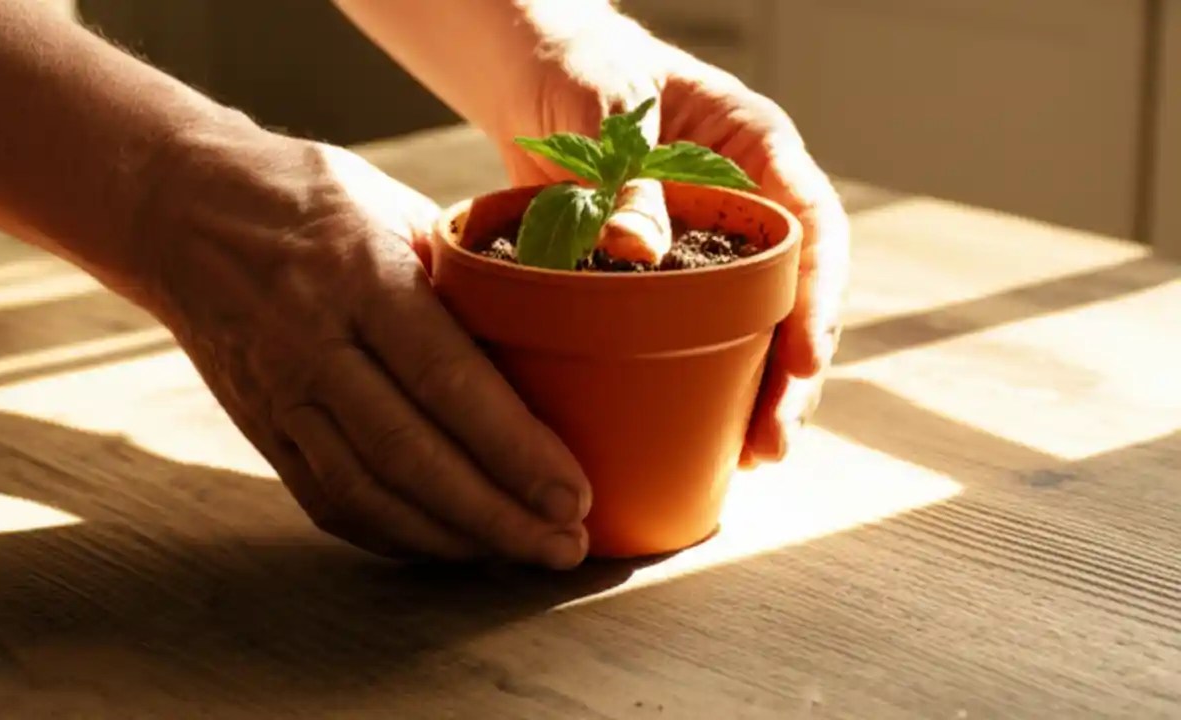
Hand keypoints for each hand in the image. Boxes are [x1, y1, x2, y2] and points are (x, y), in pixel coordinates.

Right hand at [138, 132, 590, 567]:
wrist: (178, 209)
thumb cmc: (306, 197)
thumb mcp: (391, 204)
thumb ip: (458, 273)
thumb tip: (544, 329)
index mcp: (360, 275)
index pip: (448, 379)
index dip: (515, 448)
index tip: (572, 492)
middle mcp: (314, 343)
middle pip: (414, 455)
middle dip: (499, 514)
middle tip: (565, 545)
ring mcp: (280, 393)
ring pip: (370, 493)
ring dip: (454, 538)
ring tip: (522, 553)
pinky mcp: (261, 427)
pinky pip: (329, 501)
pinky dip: (394, 534)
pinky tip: (448, 544)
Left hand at [498, 38, 849, 465]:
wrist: (535, 82)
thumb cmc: (583, 74)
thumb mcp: (607, 112)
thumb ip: (629, 175)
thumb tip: (635, 250)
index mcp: (758, 151)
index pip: (814, 228)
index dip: (818, 299)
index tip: (804, 360)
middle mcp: (748, 206)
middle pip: (795, 296)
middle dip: (794, 373)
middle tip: (773, 441)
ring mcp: (709, 246)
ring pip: (756, 325)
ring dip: (757, 391)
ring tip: (751, 456)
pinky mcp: (666, 278)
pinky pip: (698, 332)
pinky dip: (703, 381)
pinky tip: (702, 432)